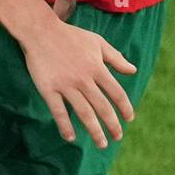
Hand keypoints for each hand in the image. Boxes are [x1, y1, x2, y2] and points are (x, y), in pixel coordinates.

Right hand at [19, 14, 135, 147]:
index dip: (125, 108)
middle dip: (112, 125)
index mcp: (97, 67)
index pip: (116, 93)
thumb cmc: (70, 36)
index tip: (129, 119)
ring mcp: (66, 85)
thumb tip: (133, 71)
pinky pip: (58, 111)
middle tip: (117, 137)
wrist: (40, 31)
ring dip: (94, 131)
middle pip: (102, 107)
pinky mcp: (48, 89)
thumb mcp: (97, 42)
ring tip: (102, 144)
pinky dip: (65, 126)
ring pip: (84, 112)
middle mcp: (84, 79)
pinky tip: (71, 137)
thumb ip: (115, 57)